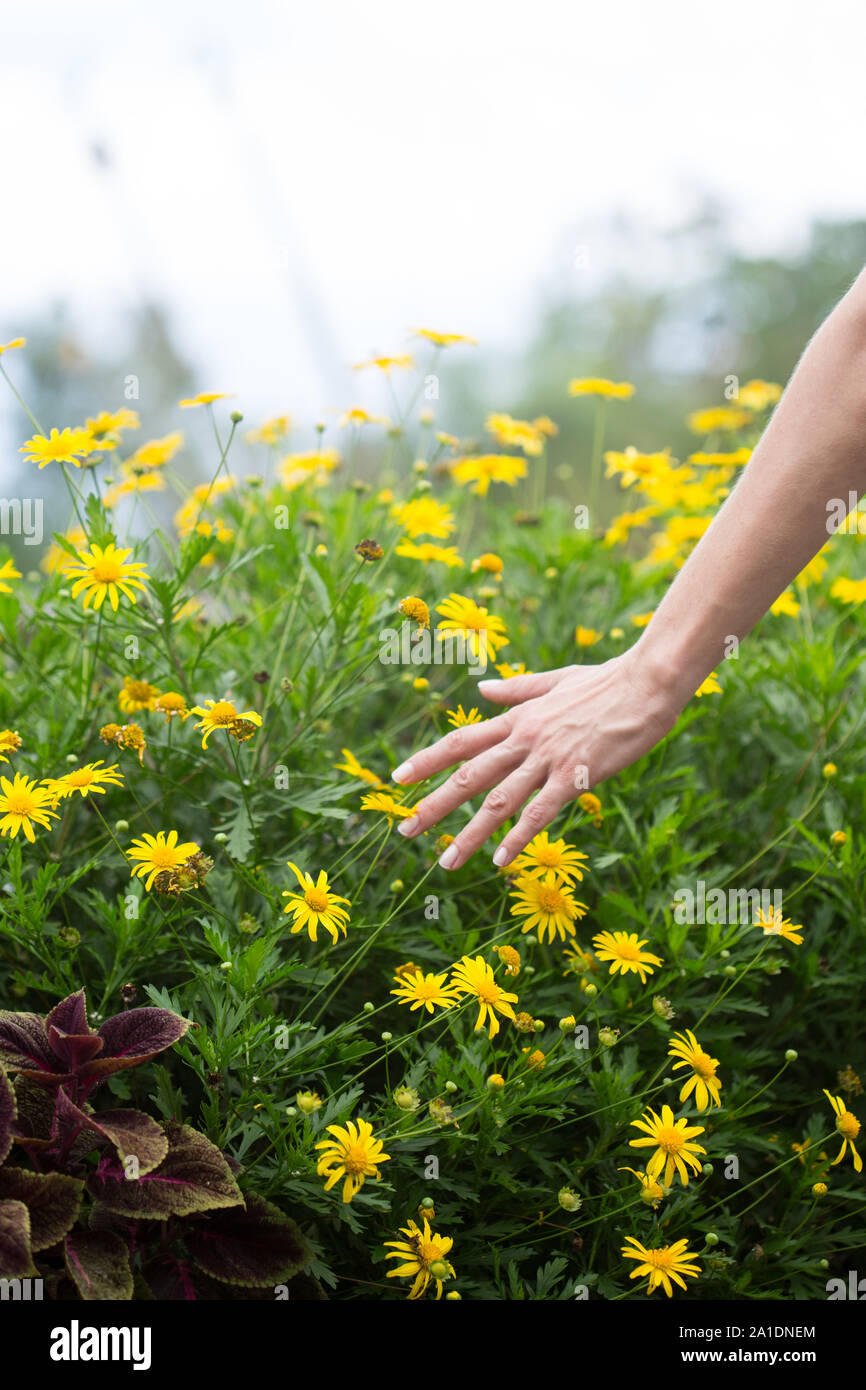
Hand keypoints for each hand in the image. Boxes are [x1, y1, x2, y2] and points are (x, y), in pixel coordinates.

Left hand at [391, 650, 681, 869]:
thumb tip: (479, 688)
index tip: (398, 779)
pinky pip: (540, 811)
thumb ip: (517, 688)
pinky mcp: (576, 775)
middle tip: (404, 830)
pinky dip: (518, 837)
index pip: (461, 741)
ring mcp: (548, 758)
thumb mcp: (556, 680)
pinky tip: (500, 861)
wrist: (647, 682)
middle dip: (434, 805)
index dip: (427, 760)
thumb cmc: (608, 681)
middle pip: (468, 775)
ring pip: (498, 800)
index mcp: (518, 718)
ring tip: (446, 861)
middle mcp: (525, 739)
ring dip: (469, 833)